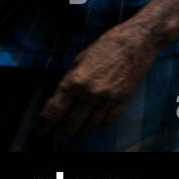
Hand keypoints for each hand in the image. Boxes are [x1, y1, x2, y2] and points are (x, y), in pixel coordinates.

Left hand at [36, 21, 158, 140]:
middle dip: (60, 134)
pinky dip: (99, 127)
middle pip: (70, 124)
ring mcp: (108, 98)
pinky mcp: (123, 100)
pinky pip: (108, 121)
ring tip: (74, 135)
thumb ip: (71, 78)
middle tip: (55, 137)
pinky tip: (94, 126)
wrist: (139, 40)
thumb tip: (62, 96)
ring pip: (89, 126)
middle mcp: (91, 93)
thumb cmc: (109, 44)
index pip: (53, 111)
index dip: (43, 124)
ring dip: (79, 133)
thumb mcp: (82, 57)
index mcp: (76, 80)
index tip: (39, 130)